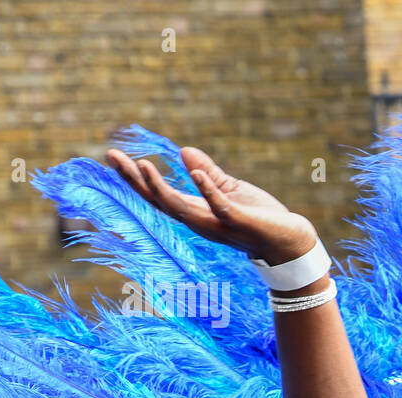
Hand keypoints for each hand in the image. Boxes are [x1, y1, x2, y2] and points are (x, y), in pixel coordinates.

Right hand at [105, 146, 317, 262]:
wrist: (290, 242)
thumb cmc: (260, 218)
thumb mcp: (229, 191)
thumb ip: (208, 174)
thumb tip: (185, 152)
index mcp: (196, 212)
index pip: (158, 195)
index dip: (135, 177)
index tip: (112, 156)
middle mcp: (201, 220)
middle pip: (159, 201)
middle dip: (134, 180)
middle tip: (111, 157)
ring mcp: (218, 223)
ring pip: (181, 208)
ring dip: (160, 188)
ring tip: (142, 164)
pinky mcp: (239, 221)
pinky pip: (219, 207)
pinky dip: (207, 190)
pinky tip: (194, 172)